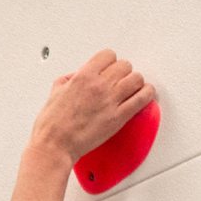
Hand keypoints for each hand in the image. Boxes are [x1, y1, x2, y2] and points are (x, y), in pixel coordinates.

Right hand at [31, 48, 154, 163]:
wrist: (55, 145)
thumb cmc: (52, 125)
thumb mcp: (55, 92)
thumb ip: (67, 80)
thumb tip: (73, 77)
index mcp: (84, 76)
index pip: (108, 55)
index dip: (110, 62)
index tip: (110, 68)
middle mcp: (99, 85)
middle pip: (124, 65)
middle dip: (123, 72)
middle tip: (121, 80)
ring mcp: (110, 101)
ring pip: (136, 79)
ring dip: (136, 82)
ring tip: (135, 88)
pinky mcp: (118, 118)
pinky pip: (141, 99)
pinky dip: (147, 95)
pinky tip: (146, 95)